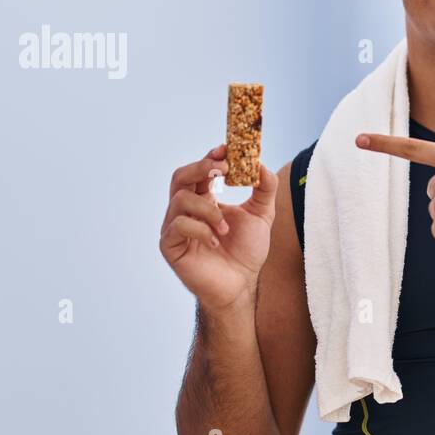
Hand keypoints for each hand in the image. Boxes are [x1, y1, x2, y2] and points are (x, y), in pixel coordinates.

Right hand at [159, 143, 277, 311]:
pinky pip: (178, 226)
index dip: (211, 157)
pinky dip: (200, 229)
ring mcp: (175, 227)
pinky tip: (215, 242)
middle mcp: (186, 210)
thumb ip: (264, 189)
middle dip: (200, 168)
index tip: (227, 148)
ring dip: (208, 209)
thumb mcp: (262, 215)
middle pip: (180, 177)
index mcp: (204, 199)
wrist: (240, 285)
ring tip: (225, 228)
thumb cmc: (246, 252)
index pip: (200, 171)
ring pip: (180, 200)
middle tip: (222, 169)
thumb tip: (261, 163)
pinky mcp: (170, 246)